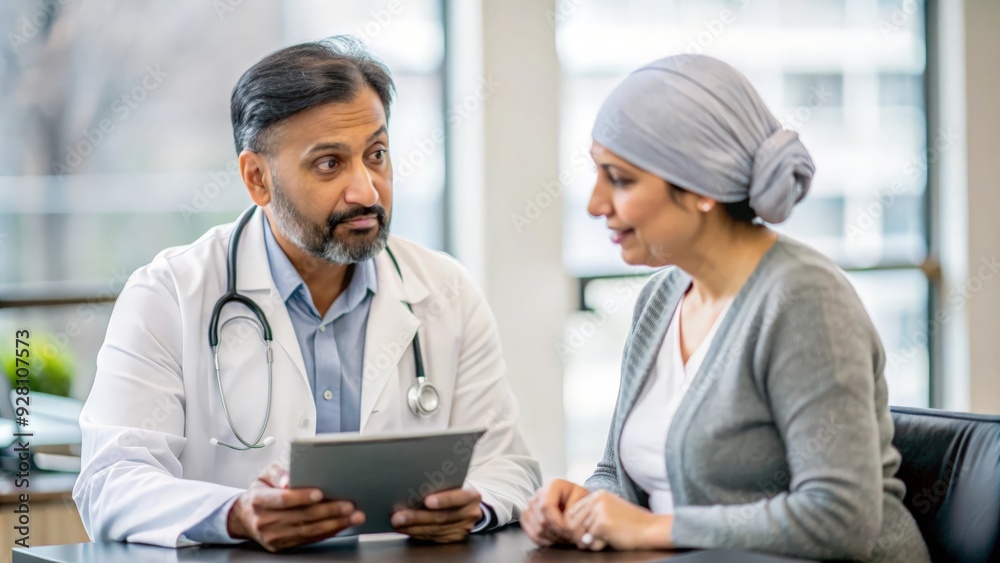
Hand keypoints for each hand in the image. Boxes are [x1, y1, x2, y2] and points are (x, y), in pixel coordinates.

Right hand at [227, 462, 365, 551]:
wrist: (245, 517)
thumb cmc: (260, 492)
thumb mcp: (263, 475)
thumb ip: (278, 473)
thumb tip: (289, 479)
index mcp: (260, 500)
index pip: (283, 499)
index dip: (302, 496)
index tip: (320, 493)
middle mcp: (266, 521)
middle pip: (302, 516)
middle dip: (329, 511)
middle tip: (349, 505)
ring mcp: (274, 536)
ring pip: (309, 530)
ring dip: (335, 524)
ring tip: (353, 516)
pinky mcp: (283, 545)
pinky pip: (309, 539)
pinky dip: (328, 532)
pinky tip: (342, 524)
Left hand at [390, 487, 482, 542]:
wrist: (468, 502)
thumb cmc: (455, 488)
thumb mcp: (453, 482)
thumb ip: (441, 485)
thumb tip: (414, 487)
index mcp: (472, 495)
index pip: (458, 498)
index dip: (443, 500)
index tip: (426, 501)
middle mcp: (470, 513)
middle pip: (442, 517)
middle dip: (417, 517)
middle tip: (399, 516)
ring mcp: (464, 528)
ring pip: (436, 530)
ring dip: (413, 527)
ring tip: (398, 523)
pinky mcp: (456, 537)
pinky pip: (434, 537)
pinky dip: (418, 533)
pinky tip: (407, 529)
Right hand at [521, 478, 590, 546]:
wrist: (573, 498)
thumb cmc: (579, 497)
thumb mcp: (582, 497)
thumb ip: (574, 509)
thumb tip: (566, 524)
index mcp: (553, 485)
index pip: (546, 506)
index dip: (556, 522)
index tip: (568, 531)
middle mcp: (539, 493)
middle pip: (541, 520)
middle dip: (556, 533)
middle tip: (569, 537)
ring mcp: (531, 505)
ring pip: (537, 529)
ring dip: (551, 538)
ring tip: (564, 538)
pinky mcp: (528, 516)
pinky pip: (531, 532)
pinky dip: (543, 540)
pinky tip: (554, 539)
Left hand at [564, 490, 672, 550]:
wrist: (650, 529)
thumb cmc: (631, 525)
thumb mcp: (609, 512)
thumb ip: (591, 516)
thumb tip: (569, 529)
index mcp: (598, 495)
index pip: (573, 510)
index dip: (573, 525)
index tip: (580, 535)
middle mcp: (597, 499)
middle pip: (572, 521)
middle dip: (577, 535)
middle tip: (587, 543)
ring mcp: (599, 510)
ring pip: (580, 531)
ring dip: (587, 541)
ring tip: (601, 542)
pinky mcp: (602, 523)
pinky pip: (589, 539)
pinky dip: (596, 545)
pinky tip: (607, 542)